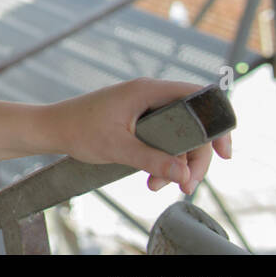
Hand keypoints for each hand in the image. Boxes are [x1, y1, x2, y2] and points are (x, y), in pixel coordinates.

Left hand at [46, 78, 232, 194]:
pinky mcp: (138, 118)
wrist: (51, 129)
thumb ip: (152, 159)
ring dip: (176, 162)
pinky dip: (162, 158)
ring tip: (157, 185)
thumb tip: (185, 174)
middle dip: (194, 157)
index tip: (223, 152)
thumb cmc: (78, 130)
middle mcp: (149, 94)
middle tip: (187, 185)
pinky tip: (152, 178)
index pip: (199, 98)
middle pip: (192, 124)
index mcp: (147, 91)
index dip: (217, 123)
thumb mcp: (117, 148)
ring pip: (177, 134)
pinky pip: (163, 138)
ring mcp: (144, 106)